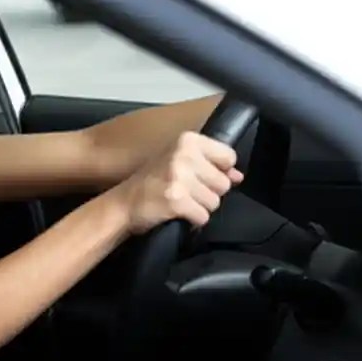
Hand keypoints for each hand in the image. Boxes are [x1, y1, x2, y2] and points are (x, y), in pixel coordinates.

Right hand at [111, 132, 243, 234]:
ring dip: (200, 207)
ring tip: (181, 201)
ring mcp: (179, 177)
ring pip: (215, 201)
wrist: (123, 203)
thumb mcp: (180, 163)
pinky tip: (177, 213)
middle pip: (223, 183)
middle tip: (186, 191)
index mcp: (187, 140)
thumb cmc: (152, 182)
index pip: (228, 157)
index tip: (200, 176)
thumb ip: (211, 165)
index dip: (219, 171)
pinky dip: (193, 219)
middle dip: (209, 192)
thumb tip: (238, 176)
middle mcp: (184, 155)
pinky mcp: (176, 200)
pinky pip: (203, 216)